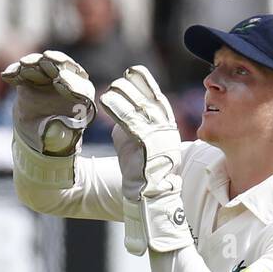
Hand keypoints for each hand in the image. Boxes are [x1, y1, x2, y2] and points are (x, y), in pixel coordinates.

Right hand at [1, 49, 95, 156]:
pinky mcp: (33, 74)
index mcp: (82, 98)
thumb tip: (56, 127)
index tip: (60, 81)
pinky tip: (7, 76)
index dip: (72, 84)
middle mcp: (69, 82)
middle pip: (65, 67)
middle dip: (55, 63)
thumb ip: (58, 133)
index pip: (82, 87)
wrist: (36, 132)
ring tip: (23, 66)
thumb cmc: (54, 137)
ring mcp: (50, 75)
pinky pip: (24, 70)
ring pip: (44, 64)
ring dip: (34, 63)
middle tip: (46, 59)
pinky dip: (15, 71)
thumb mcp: (57, 139)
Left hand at [101, 66, 191, 255]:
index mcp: (167, 128)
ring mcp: (158, 138)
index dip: (145, 82)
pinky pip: (131, 121)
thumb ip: (131, 125)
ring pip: (140, 107)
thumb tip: (116, 108)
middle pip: (150, 99)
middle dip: (134, 86)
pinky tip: (105, 100)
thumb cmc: (141, 173)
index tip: (133, 71)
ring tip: (108, 91)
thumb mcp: (137, 144)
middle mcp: (166, 130)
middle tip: (119, 81)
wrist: (150, 200)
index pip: (158, 98)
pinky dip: (117, 108)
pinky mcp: (147, 146)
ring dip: (123, 95)